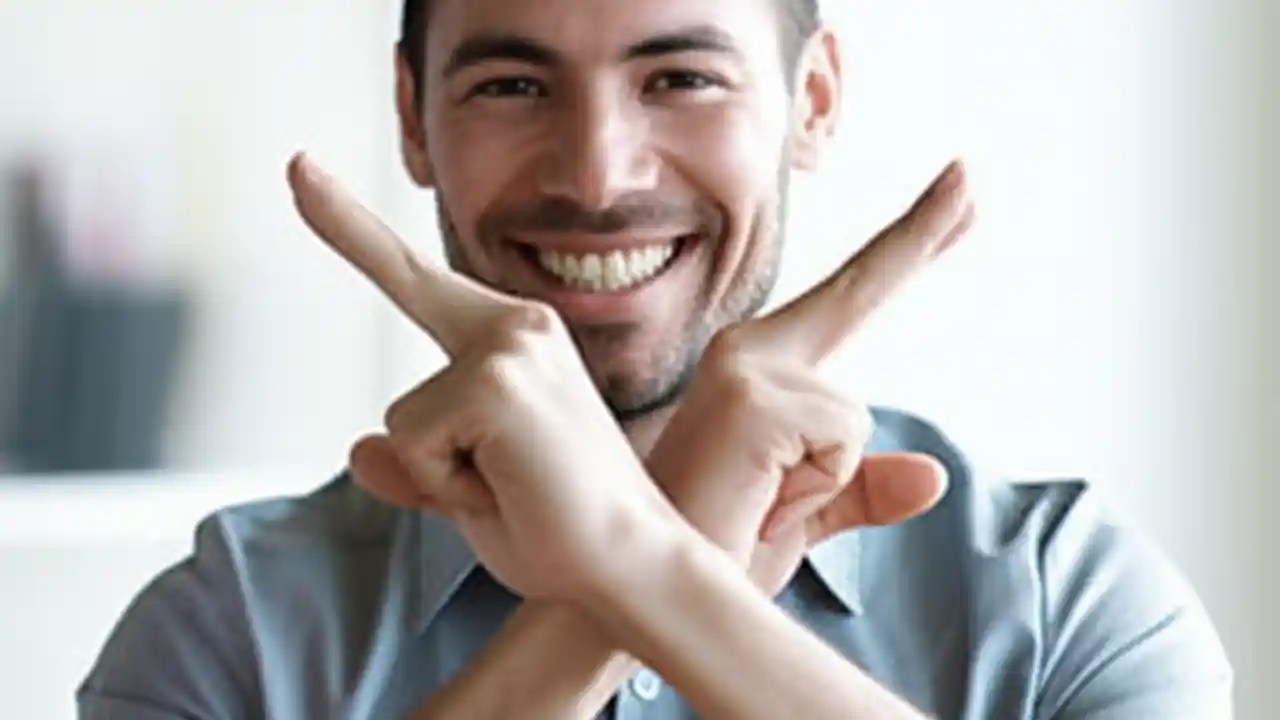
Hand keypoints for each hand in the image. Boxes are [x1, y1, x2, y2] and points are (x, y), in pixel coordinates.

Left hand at [287, 153, 678, 601]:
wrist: (632, 565)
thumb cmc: (561, 531)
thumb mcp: (467, 493)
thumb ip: (413, 464)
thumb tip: (357, 450)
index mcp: (517, 338)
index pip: (415, 277)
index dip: (349, 227)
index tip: (298, 171)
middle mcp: (519, 323)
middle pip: (407, 376)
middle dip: (439, 447)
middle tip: (512, 482)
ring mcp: (511, 344)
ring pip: (408, 421)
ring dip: (446, 474)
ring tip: (517, 487)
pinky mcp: (497, 378)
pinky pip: (416, 444)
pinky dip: (450, 486)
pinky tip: (513, 486)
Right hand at [647, 161, 973, 593]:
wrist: (645, 592)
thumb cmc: (718, 548)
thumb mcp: (804, 517)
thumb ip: (862, 491)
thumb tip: (933, 477)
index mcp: (759, 367)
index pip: (851, 298)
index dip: (911, 245)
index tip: (961, 195)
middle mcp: (747, 349)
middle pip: (860, 290)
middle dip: (924, 230)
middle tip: (972, 171)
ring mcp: (744, 368)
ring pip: (853, 415)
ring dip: (821, 479)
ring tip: (758, 500)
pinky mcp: (752, 399)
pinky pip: (841, 439)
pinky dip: (812, 489)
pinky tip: (756, 497)